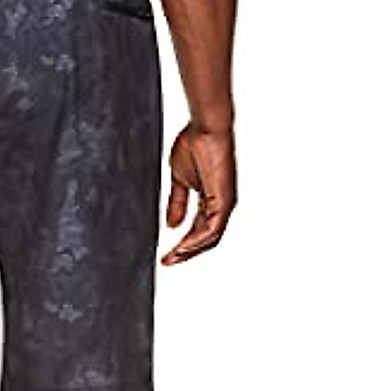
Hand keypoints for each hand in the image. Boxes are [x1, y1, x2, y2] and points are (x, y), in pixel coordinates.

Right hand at [162, 125, 236, 265]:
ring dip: (189, 250)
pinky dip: (197, 240)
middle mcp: (220, 206)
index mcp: (211, 201)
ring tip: (172, 258)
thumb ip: (177, 203)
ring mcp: (224, 204)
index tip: (166, 255)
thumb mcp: (180, 181)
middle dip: (185, 253)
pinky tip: (182, 246)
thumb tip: (172, 225)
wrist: (206, 128)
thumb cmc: (195, 145)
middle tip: (167, 262)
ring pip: (209, 238)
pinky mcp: (224, 200)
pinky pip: (212, 229)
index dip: (182, 245)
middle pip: (205, 240)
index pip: (198, 231)